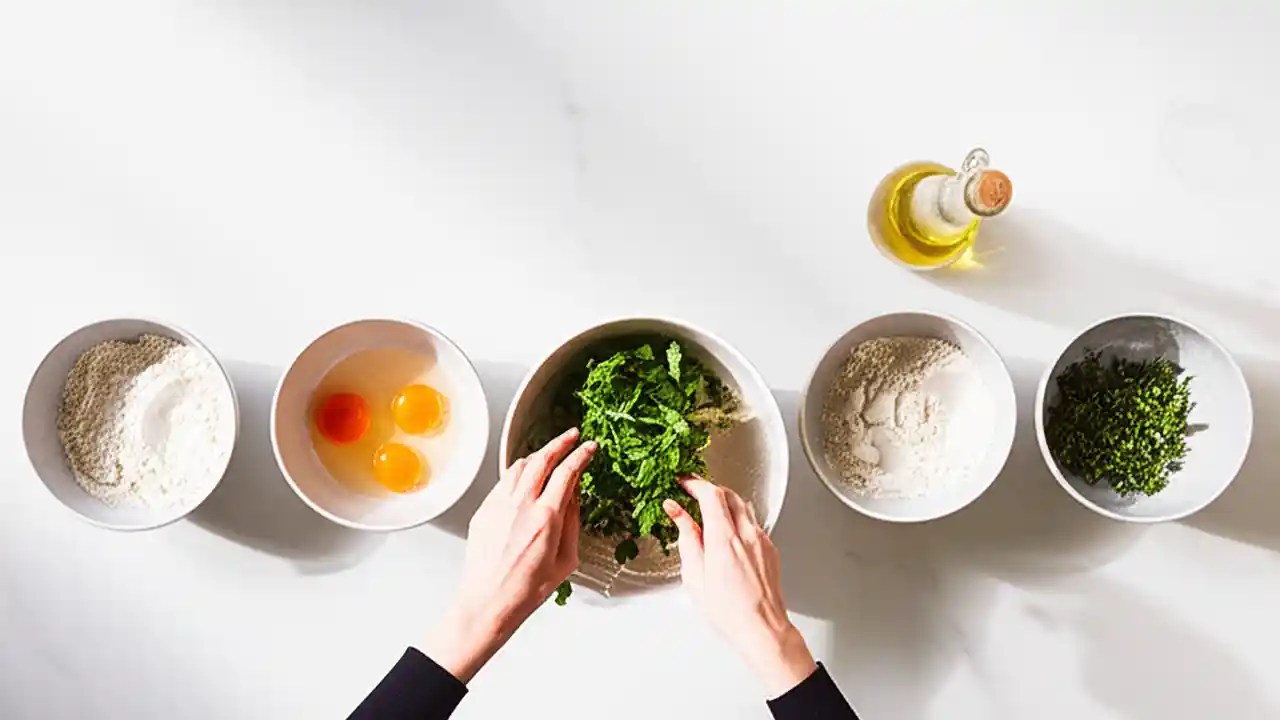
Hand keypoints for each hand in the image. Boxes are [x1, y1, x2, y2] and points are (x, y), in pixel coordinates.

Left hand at [421, 428, 594, 680]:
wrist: (489, 602)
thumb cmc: (528, 589)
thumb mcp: (566, 560)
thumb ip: (573, 522)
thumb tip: (574, 495)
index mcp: (546, 518)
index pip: (567, 473)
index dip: (581, 455)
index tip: (589, 448)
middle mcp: (521, 506)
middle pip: (542, 459)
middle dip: (560, 443)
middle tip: (571, 435)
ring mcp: (499, 506)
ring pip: (519, 465)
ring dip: (538, 454)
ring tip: (549, 453)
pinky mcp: (484, 511)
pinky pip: (504, 481)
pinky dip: (518, 471)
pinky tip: (525, 474)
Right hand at [664, 477, 816, 697]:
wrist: (762, 629)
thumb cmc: (729, 611)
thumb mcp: (695, 575)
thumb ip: (687, 537)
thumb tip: (676, 512)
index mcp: (724, 539)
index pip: (711, 494)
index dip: (695, 483)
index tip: (683, 483)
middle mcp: (746, 534)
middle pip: (729, 494)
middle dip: (709, 489)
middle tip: (692, 493)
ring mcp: (761, 540)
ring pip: (743, 505)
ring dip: (725, 501)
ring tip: (709, 512)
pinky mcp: (770, 548)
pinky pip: (752, 522)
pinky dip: (738, 518)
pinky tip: (728, 532)